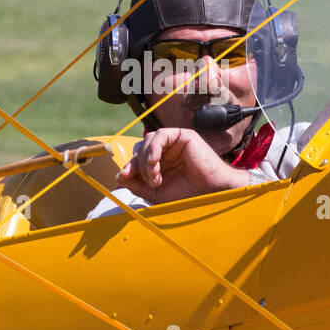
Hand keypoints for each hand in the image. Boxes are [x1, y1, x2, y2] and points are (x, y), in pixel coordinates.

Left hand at [116, 128, 249, 204]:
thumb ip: (137, 185)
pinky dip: (153, 149)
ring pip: (148, 141)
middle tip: (149, 181)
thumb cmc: (188, 193)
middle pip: (140, 148)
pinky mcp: (182, 135)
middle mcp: (165, 151)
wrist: (211, 192)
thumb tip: (118, 176)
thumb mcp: (156, 193)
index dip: (129, 167)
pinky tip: (155, 162)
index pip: (137, 159)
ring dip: (146, 160)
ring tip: (155, 176)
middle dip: (137, 165)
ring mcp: (173, 142)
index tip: (124, 178)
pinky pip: (160, 136)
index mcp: (160, 163)